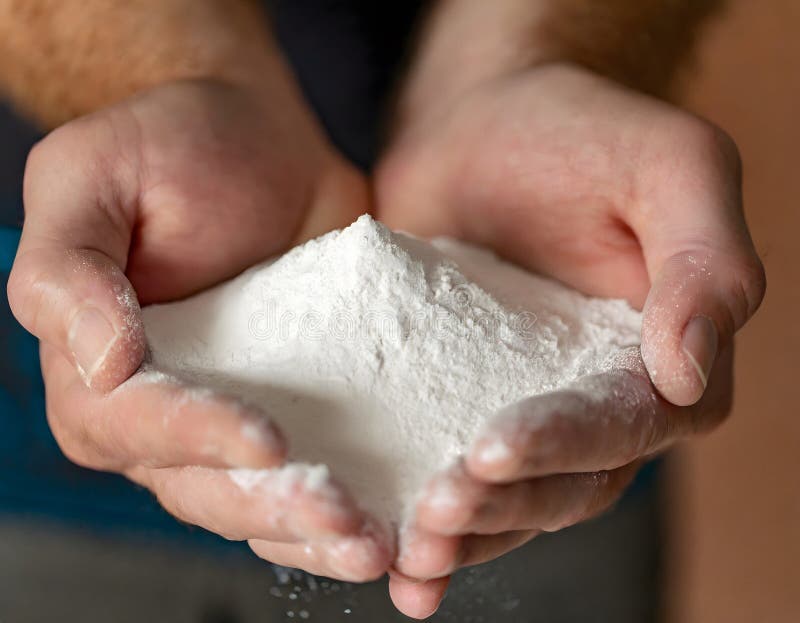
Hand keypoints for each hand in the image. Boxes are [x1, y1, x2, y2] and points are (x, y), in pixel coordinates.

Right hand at [8, 77, 390, 580]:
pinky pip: (323, 468)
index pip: (136, 424)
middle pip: (206, 485)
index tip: (266, 440)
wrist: (260, 137)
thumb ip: (69, 268)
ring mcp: (239, 416)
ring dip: (319, 532)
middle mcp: (166, 411)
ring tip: (380, 545)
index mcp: (99, 367)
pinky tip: (402, 524)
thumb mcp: (91, 175)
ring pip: (264, 500)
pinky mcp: (304, 405)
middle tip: (346, 523)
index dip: (196, 438)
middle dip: (274, 510)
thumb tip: (99, 362)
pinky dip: (360, 501)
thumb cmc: (169, 144)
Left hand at [374, 63, 764, 616]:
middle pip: (569, 482)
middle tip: (435, 512)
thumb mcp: (667, 164)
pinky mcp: (461, 401)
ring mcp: (527, 405)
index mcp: (659, 355)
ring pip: (513, 496)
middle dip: (505, 504)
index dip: (568, 444)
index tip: (491, 447)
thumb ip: (705, 260)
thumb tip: (688, 371)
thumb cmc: (576, 131)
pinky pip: (454, 471)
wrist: (477, 125)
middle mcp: (599, 397)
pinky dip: (433, 522)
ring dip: (467, 533)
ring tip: (411, 546)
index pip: (629, 423)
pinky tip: (396, 561)